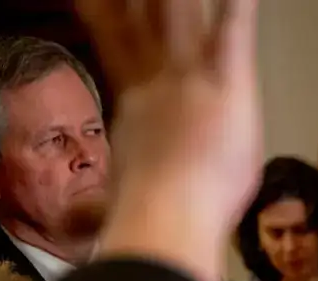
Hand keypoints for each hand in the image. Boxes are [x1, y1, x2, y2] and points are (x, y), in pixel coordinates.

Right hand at [83, 0, 261, 280]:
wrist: (168, 216)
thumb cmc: (150, 217)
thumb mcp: (124, 199)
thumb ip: (104, 195)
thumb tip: (78, 222)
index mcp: (137, 102)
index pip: (115, 41)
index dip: (102, 12)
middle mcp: (160, 79)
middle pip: (143, 16)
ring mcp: (192, 76)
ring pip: (181, 13)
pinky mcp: (229, 82)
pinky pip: (235, 31)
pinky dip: (240, 6)